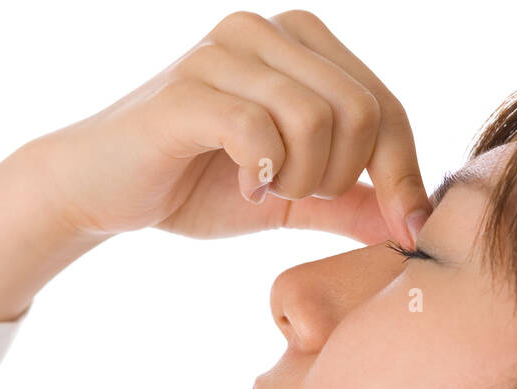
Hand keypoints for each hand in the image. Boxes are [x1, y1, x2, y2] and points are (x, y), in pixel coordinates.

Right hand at [47, 10, 431, 245]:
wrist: (100, 190)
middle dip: (341, 177)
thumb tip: (416, 224)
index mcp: (302, 44)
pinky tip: (239, 187)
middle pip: (364, 111)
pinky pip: (261, 132)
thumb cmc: (194, 185)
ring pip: (318, 120)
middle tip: (293, 196)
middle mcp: (268, 31)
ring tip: (264, 191)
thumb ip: (349, 202)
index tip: (407, 229)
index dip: (404, 174)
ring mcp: (225, 51)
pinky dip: (261, 175)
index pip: (387, 105)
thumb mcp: (289, 198)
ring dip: (300, 178)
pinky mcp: (188, 88)